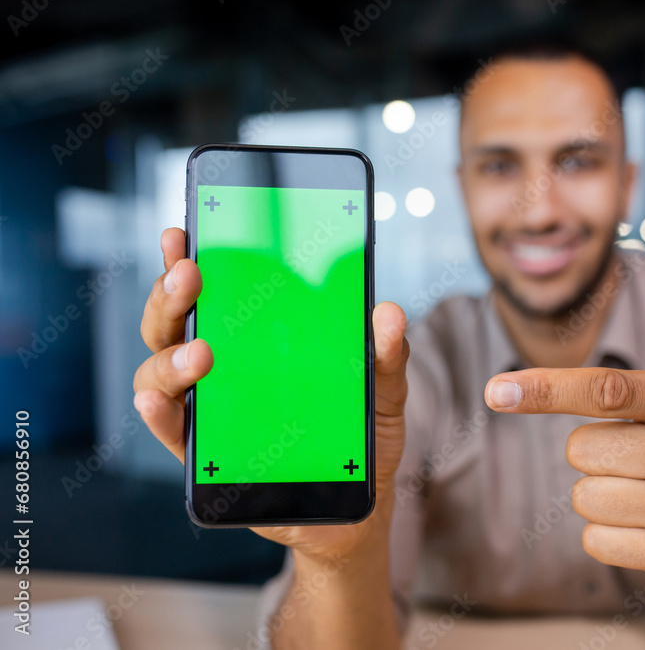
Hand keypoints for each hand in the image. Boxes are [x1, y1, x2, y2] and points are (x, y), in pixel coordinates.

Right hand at [132, 228, 409, 562]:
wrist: (359, 508)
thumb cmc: (362, 439)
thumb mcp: (383, 392)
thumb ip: (387, 356)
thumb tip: (388, 312)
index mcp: (255, 342)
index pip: (212, 294)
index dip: (188, 260)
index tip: (185, 231)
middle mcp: (221, 371)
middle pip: (173, 325)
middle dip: (172, 295)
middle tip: (191, 274)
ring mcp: (210, 413)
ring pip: (160, 375)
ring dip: (170, 358)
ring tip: (201, 352)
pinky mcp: (208, 459)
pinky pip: (172, 434)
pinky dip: (160, 415)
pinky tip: (161, 400)